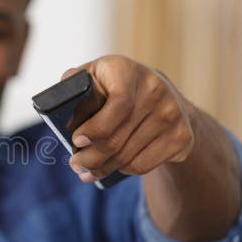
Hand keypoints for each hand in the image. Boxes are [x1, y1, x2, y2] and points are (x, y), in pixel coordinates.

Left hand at [65, 55, 194, 181]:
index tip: (76, 140)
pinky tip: (115, 166)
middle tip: (75, 164)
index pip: (117, 105)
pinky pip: (142, 166)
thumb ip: (74, 84)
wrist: (164, 95)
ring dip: (102, 168)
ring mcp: (172, 114)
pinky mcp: (182, 137)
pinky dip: (124, 170)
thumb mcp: (93, 75)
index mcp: (126, 71)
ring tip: (87, 170)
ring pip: (126, 157)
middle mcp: (154, 89)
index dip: (95, 128)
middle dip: (89, 158)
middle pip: (116, 139)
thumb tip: (58, 106)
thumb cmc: (114, 87)